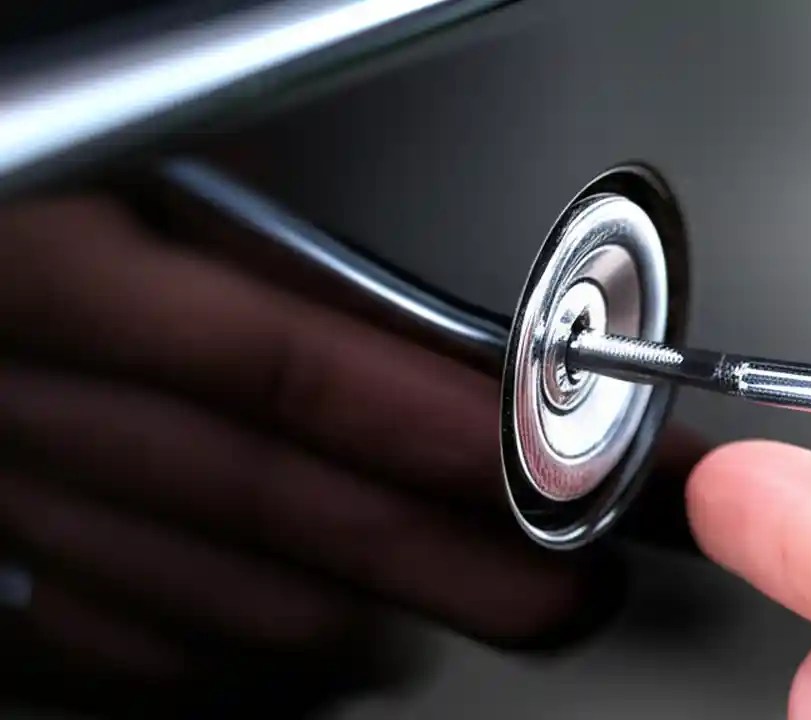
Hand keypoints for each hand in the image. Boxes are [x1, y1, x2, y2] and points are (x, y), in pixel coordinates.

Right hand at [0, 193, 661, 710]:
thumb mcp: (103, 171)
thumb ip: (244, 254)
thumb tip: (408, 337)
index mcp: (37, 268)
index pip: (274, 362)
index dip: (424, 422)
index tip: (543, 458)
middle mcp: (1, 398)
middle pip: (262, 501)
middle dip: (434, 555)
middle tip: (564, 587)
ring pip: (193, 589)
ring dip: (354, 610)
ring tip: (479, 614)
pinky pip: (100, 638)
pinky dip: (223, 647)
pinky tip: (315, 642)